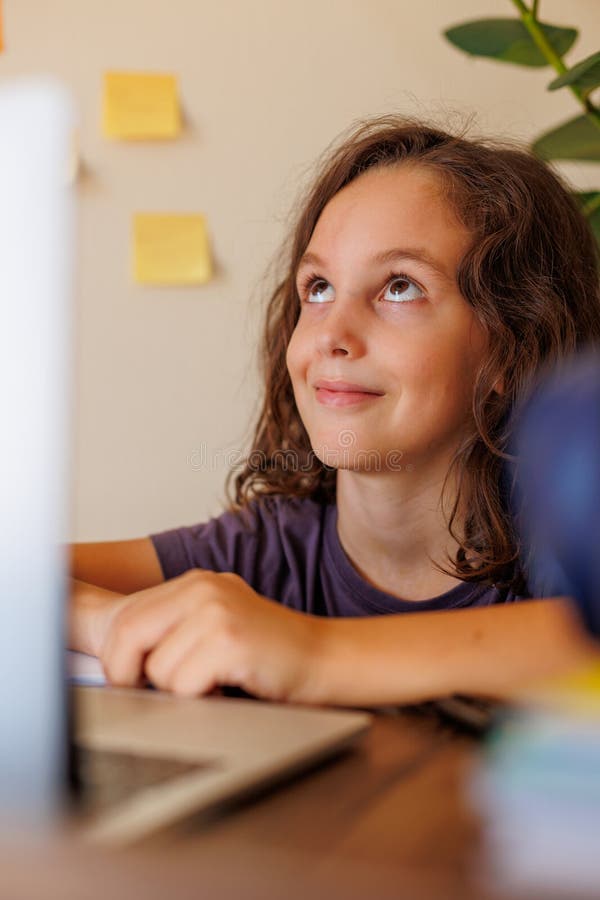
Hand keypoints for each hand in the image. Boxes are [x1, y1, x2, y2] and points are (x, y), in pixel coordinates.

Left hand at [100, 569, 328, 702]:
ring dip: (178, 690)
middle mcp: (202, 588)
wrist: (324, 658)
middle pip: (128, 635)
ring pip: (156, 669)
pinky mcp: (229, 641)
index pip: (125, 615)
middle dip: (128, 674)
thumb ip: (171, 629)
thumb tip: (115, 659)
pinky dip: (201, 698)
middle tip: (153, 692)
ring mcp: (216, 612)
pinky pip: (183, 685)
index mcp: (194, 582)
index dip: (116, 656)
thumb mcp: (214, 624)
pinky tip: (228, 686)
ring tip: (213, 681)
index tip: (127, 679)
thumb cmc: (266, 654)